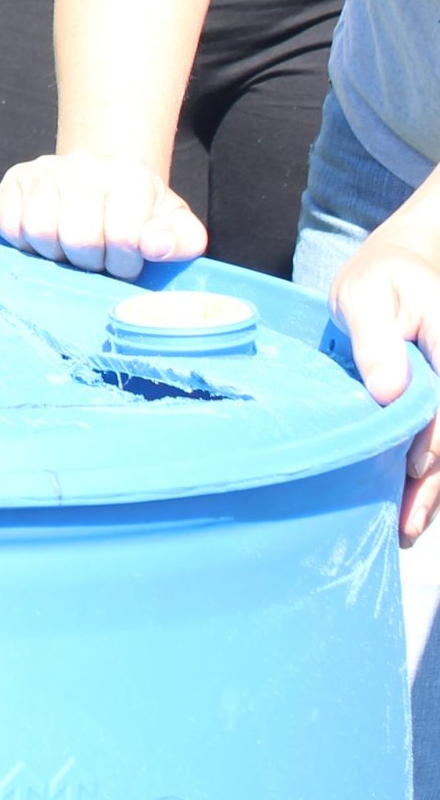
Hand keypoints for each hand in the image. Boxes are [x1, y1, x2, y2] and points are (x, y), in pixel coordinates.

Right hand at [0, 150, 207, 278]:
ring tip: (72, 249)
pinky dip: (25, 244)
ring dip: (57, 255)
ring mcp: (45, 169)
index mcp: (131, 173)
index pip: (123, 239)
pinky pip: (10, 226)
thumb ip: (182, 240)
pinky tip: (48, 239)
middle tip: (98, 258)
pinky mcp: (15, 179)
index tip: (127, 260)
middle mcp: (84, 164)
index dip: (124, 264)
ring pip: (39, 231)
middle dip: (90, 263)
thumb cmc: (142, 212)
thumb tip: (155, 245)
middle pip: (78, 238)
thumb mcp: (175, 226)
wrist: (105, 177)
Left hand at [329, 212, 439, 543]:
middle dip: (433, 484)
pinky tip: (414, 509)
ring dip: (433, 491)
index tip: (413, 470)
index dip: (433, 443)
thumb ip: (375, 339)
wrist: (402, 270)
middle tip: (405, 524)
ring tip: (406, 529)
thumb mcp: (366, 296)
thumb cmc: (380, 281)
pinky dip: (431, 479)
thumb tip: (389, 391)